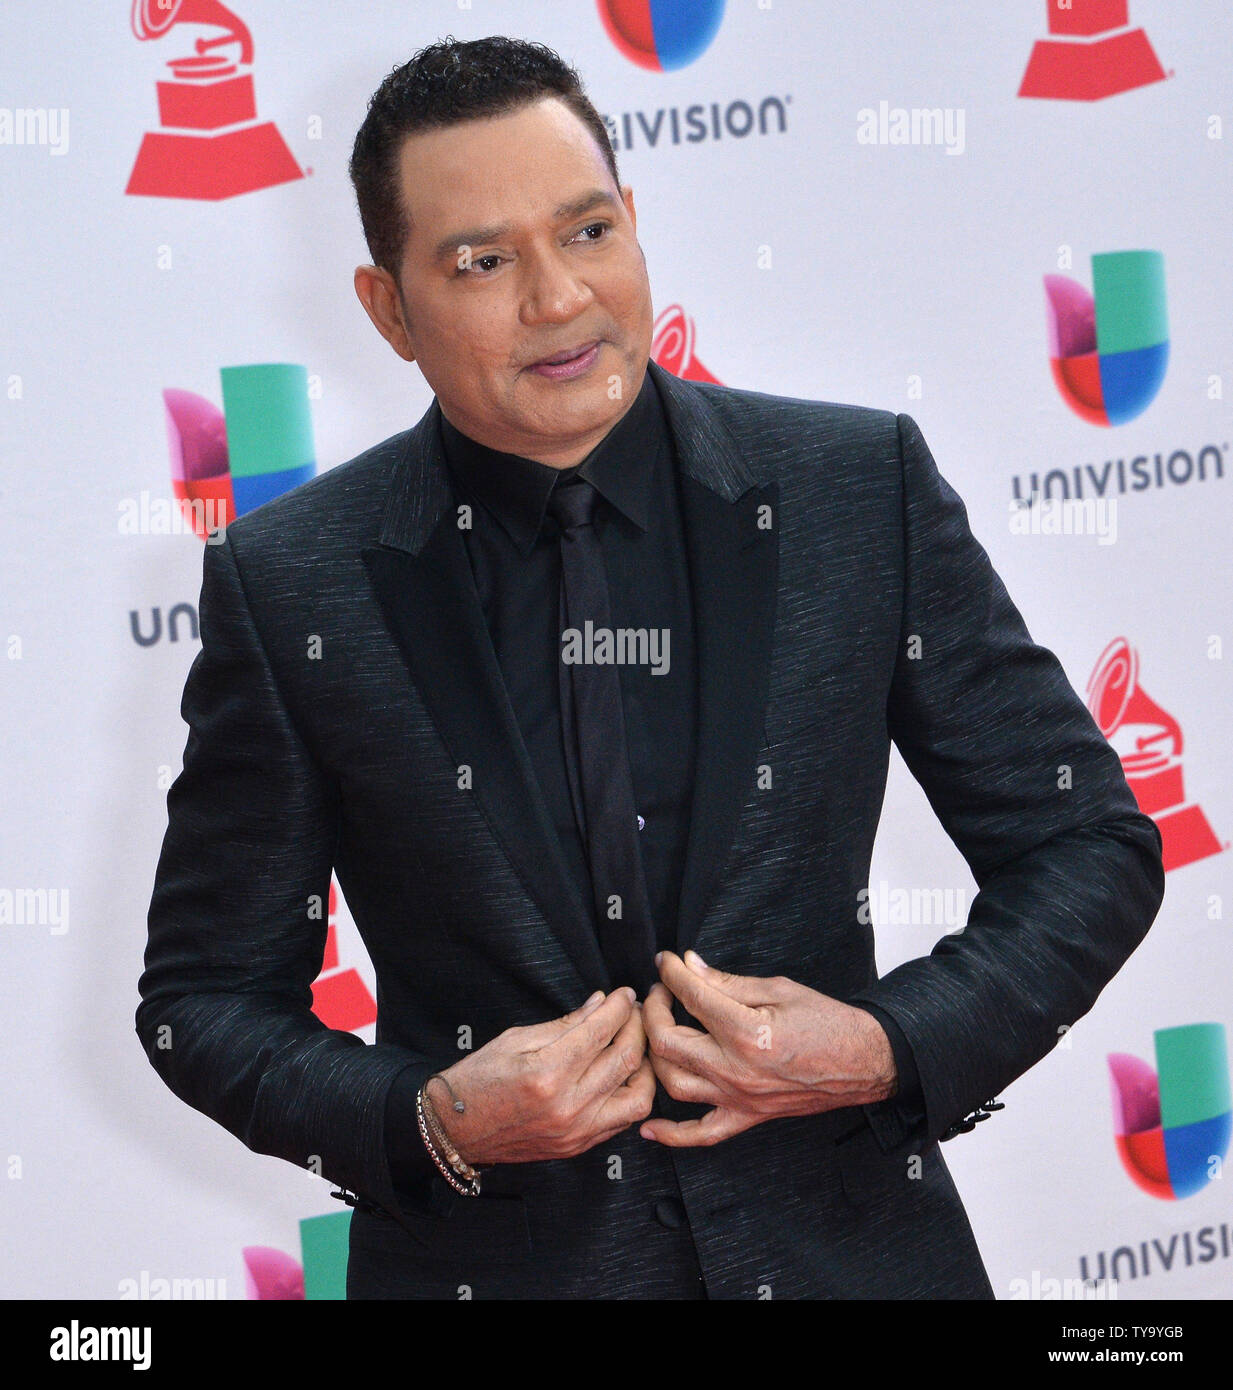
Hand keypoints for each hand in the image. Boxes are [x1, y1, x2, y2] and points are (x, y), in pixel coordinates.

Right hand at [424, 988, 654, 1165]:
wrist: (454, 1130)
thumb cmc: (478, 1079)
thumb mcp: (516, 1039)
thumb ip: (565, 1023)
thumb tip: (599, 1003)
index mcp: (548, 1072)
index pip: (601, 1030)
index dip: (619, 1006)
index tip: (625, 994)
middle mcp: (568, 1105)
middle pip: (626, 1058)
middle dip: (637, 1027)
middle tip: (634, 1012)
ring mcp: (576, 1131)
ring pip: (638, 1096)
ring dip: (645, 1067)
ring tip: (634, 1046)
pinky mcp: (578, 1147)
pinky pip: (622, 1121)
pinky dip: (631, 1095)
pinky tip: (623, 1077)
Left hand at [639, 950, 896, 1147]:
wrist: (862, 1060)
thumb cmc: (826, 1021)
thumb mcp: (778, 988)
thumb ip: (728, 981)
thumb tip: (691, 966)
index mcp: (746, 1031)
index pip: (691, 996)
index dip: (671, 973)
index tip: (665, 961)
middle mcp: (736, 1069)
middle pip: (668, 1042)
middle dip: (653, 1010)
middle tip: (658, 991)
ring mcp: (739, 1098)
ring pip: (673, 1084)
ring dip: (653, 1057)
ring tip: (654, 1032)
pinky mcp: (747, 1117)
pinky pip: (701, 1134)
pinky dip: (671, 1135)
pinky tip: (648, 1126)